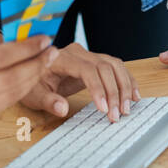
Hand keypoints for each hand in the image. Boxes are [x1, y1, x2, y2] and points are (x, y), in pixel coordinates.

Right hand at [0, 35, 55, 124]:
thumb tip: (23, 44)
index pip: (0, 58)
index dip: (26, 49)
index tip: (44, 39)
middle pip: (9, 78)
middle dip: (35, 64)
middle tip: (50, 51)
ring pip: (9, 94)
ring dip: (31, 78)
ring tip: (43, 63)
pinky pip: (2, 105)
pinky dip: (18, 91)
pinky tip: (27, 78)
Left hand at [19, 42, 137, 122]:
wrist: (35, 72)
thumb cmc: (34, 83)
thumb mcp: (34, 95)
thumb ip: (48, 101)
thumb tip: (62, 108)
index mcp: (62, 57)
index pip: (87, 69)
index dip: (98, 88)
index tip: (104, 108)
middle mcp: (79, 52)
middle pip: (105, 67)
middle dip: (114, 92)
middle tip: (117, 115)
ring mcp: (89, 55)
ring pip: (115, 65)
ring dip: (124, 86)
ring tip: (127, 108)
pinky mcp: (97, 61)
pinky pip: (116, 68)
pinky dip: (127, 81)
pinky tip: (133, 95)